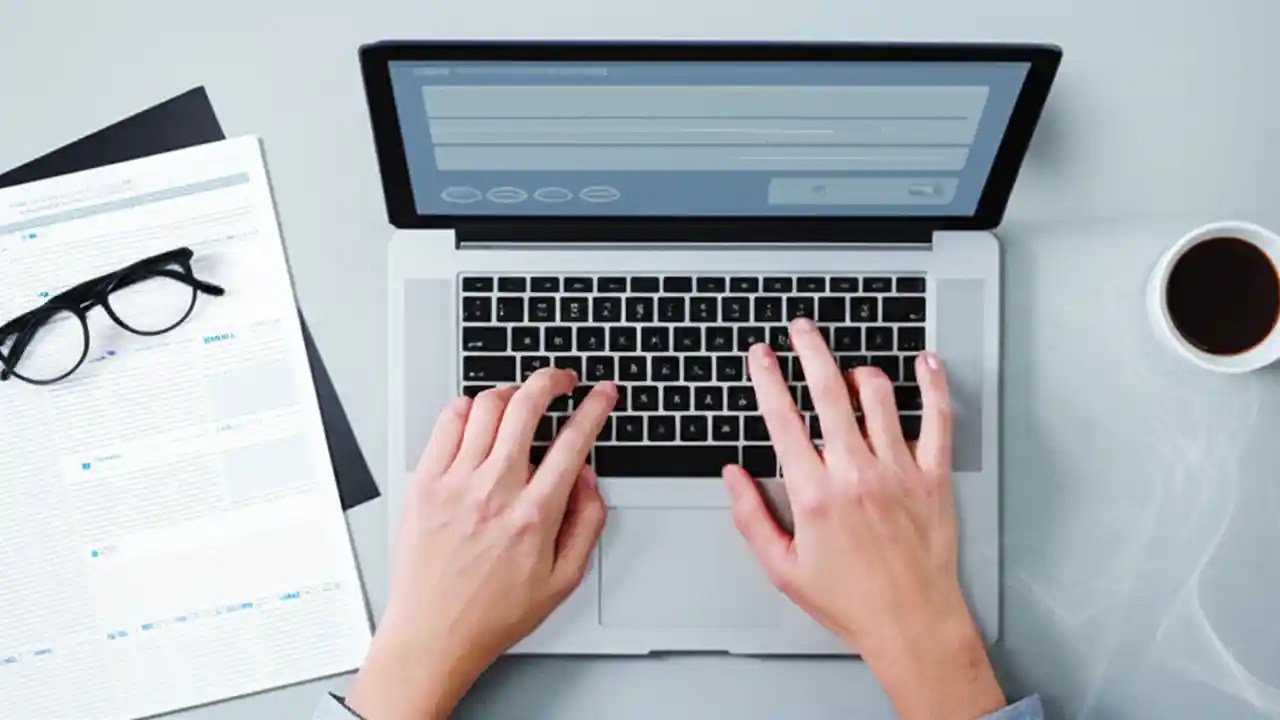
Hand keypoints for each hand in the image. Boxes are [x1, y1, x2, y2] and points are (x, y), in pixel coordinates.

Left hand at [348, 369, 614, 719]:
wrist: (433, 635)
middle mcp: (494, 491)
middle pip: (528, 406)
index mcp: (534, 515)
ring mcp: (455, 483)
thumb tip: (587, 478)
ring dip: (512, 391)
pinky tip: (478, 415)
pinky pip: (447, 423)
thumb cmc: (492, 614)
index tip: (601, 394)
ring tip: (522, 397)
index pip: (573, 441)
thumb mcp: (563, 581)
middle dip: (553, 380)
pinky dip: (467, 407)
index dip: (594, 408)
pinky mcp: (424, 483)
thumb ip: (586, 524)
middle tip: (562, 380)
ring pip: (487, 406)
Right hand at [724, 318, 1003, 719]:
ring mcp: (898, 470)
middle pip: (828, 391)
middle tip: (801, 329)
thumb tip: (732, 476)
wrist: (911, 623)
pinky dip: (932, 384)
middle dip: (809, 350)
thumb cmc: (850, 601)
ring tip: (849, 371)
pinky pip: (937, 417)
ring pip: (878, 396)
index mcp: (814, 494)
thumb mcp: (782, 568)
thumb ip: (751, 517)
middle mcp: (855, 473)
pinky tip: (924, 363)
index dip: (767, 379)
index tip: (760, 355)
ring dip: (859, 372)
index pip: (783, 418)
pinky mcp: (933, 476)